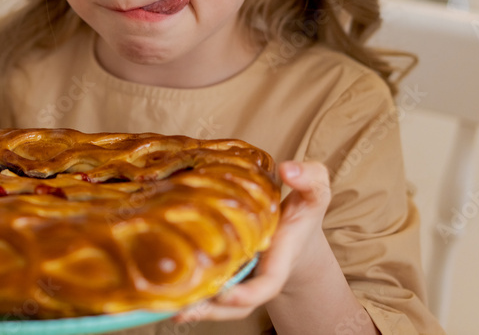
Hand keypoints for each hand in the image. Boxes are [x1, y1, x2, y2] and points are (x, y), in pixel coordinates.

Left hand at [172, 160, 331, 323]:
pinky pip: (208, 290)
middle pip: (238, 304)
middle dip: (214, 309)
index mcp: (280, 259)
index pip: (268, 284)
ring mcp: (240, 277)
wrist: (296, 230)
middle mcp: (258, 274)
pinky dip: (189, 297)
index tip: (227, 294)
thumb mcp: (314, 191)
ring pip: (220, 304)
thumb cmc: (302, 210)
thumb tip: (289, 169)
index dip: (249, 293)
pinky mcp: (224, 272)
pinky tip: (164, 299)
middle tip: (185, 308)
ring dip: (196, 308)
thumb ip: (310, 178)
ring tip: (169, 308)